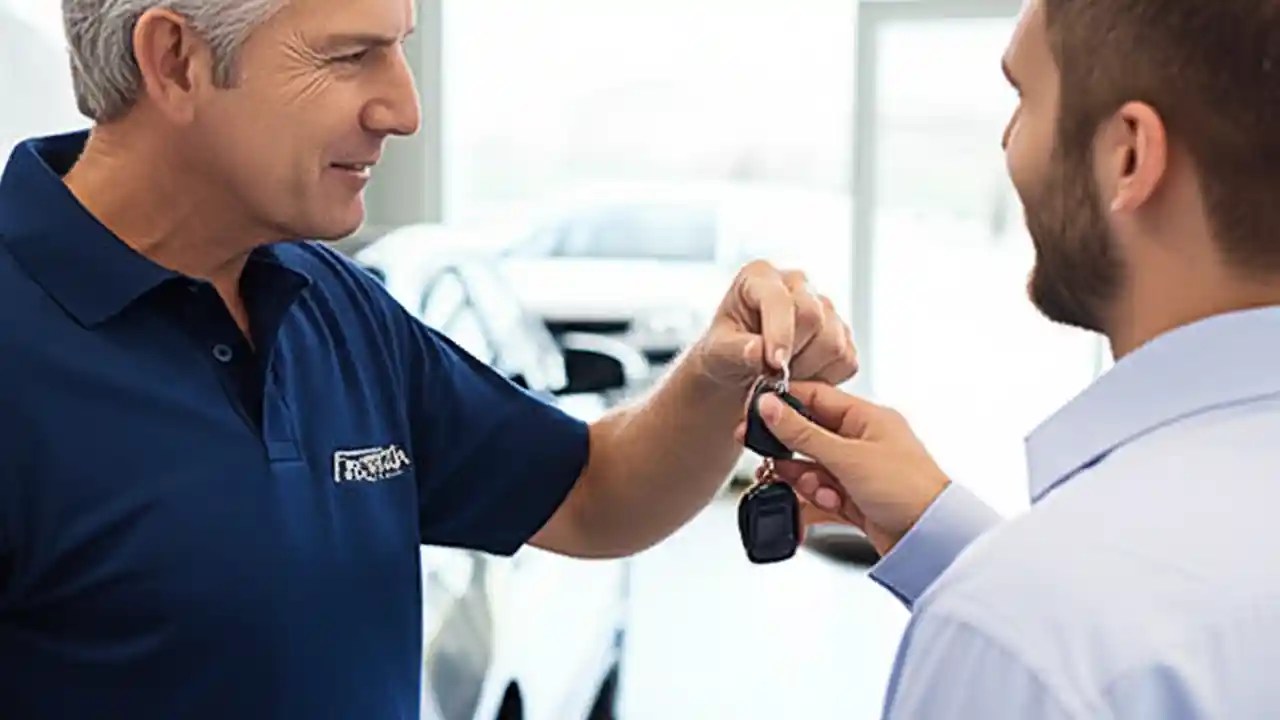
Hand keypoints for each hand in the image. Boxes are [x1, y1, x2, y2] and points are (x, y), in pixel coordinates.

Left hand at [692, 261, 857, 389]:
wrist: (740, 370)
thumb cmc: (724, 353)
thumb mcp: (715, 353)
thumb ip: (733, 351)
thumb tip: (758, 351)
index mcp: (760, 277)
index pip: (781, 300)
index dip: (780, 333)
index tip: (775, 364)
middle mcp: (796, 284)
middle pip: (813, 317)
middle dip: (793, 354)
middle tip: (773, 375)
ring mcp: (823, 306)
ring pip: (834, 341)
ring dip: (808, 369)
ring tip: (784, 376)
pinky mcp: (842, 333)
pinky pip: (847, 360)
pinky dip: (825, 378)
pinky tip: (801, 377)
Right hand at [739, 381, 950, 555]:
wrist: (933, 541)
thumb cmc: (909, 490)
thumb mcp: (847, 457)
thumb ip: (802, 433)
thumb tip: (770, 406)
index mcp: (867, 418)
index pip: (816, 397)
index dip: (784, 404)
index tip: (756, 413)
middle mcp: (863, 442)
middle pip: (810, 436)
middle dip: (790, 452)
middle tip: (768, 459)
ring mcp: (859, 472)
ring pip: (813, 468)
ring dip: (805, 481)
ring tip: (813, 490)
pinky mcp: (856, 501)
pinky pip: (822, 496)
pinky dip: (815, 503)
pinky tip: (818, 507)